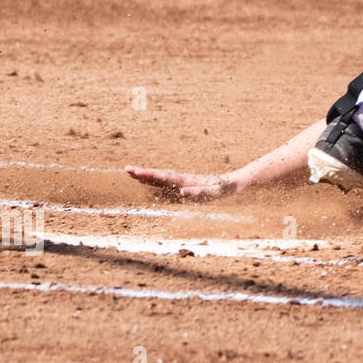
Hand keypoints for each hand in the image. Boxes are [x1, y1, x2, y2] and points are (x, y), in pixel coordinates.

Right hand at [125, 165, 239, 200]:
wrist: (235, 182)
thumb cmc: (224, 189)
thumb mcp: (214, 193)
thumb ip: (198, 193)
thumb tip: (181, 192)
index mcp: (186, 181)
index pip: (163, 177)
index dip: (149, 175)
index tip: (134, 171)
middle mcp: (183, 179)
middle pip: (160, 174)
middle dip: (143, 173)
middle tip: (126, 169)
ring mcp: (185, 180)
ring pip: (163, 176)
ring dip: (148, 175)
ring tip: (133, 173)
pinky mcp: (187, 183)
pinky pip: (168, 181)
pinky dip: (157, 179)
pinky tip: (152, 180)